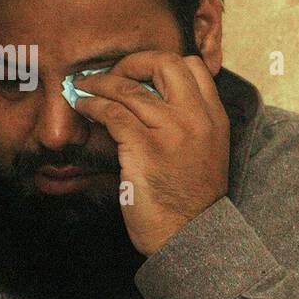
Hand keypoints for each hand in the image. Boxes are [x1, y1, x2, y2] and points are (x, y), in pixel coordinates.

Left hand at [70, 51, 230, 255]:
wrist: (189, 235)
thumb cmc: (191, 200)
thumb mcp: (206, 153)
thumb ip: (190, 124)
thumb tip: (152, 101)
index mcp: (215, 118)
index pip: (193, 67)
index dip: (161, 64)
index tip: (141, 75)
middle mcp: (197, 118)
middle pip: (164, 63)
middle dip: (132, 63)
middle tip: (113, 75)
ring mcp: (171, 131)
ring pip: (129, 87)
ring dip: (100, 83)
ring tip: (84, 88)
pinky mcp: (144, 148)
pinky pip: (112, 113)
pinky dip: (92, 105)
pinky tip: (83, 108)